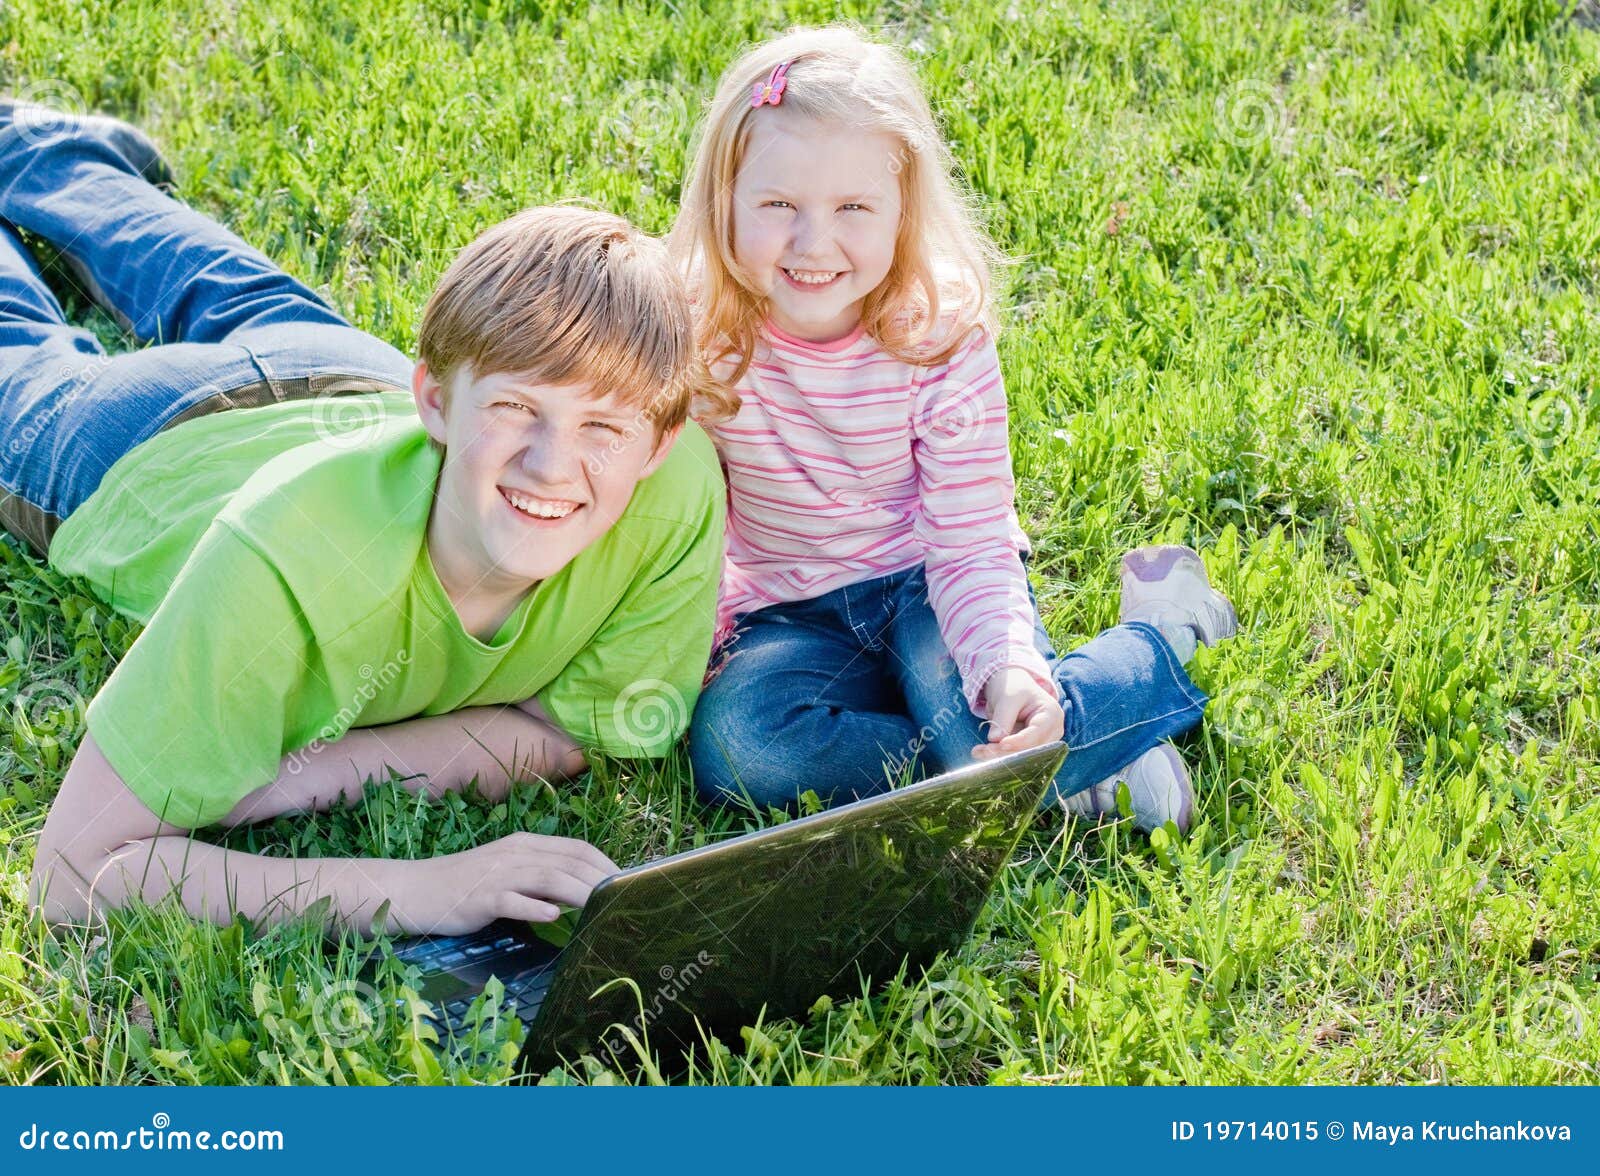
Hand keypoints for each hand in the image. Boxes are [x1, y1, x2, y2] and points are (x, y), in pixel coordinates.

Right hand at [392, 832, 619, 935]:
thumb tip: (577, 894)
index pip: (576, 848)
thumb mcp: (508, 874)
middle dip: (601, 879)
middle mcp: (515, 853)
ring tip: (602, 905)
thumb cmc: (465, 886)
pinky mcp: (481, 897)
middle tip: (624, 898)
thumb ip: (540, 880)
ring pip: (548, 877)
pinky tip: (553, 914)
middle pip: (568, 862)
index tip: (626, 882)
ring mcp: (498, 874)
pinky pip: (512, 900)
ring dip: (579, 891)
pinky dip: (535, 906)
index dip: (604, 863)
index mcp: (524, 844)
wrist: (416, 890)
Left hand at [972, 667, 1063, 760]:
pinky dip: (997, 755)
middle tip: (983, 751)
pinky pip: (1013, 754)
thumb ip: (1003, 718)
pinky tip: (981, 752)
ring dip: (999, 756)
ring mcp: (1041, 741)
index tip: (1000, 744)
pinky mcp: (1027, 748)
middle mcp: (1051, 731)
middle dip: (1006, 752)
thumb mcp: (1007, 698)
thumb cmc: (1014, 687)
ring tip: (978, 751)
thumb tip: (995, 740)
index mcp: (1052, 714)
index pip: (1037, 733)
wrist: (1011, 687)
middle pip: (1030, 748)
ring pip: (1021, 755)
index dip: (1019, 742)